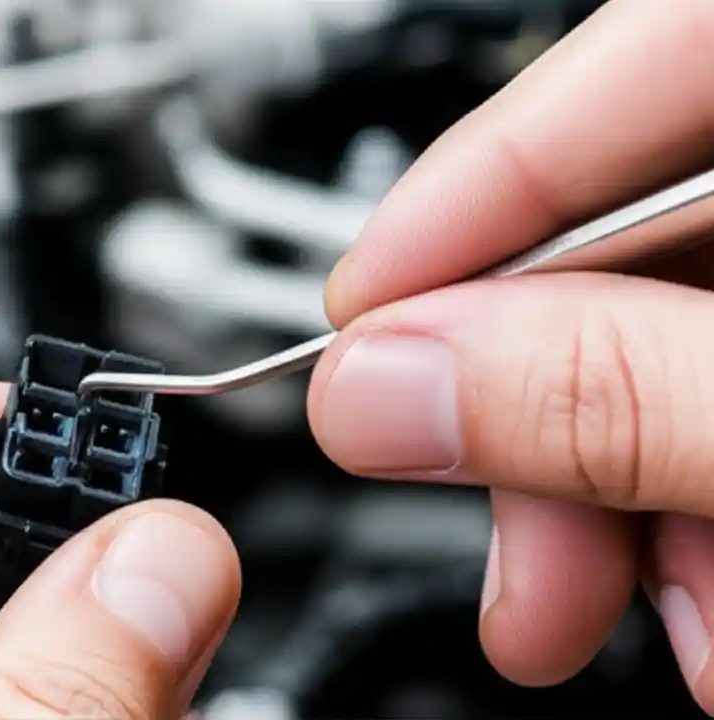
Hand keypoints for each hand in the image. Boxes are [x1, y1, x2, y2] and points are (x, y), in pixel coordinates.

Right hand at [306, 0, 713, 710]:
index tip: (361, 313)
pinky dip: (697, 515)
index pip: (659, 55)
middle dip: (543, 407)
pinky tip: (711, 612)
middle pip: (646, 237)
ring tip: (626, 619)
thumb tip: (384, 386)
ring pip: (682, 348)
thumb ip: (614, 398)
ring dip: (617, 497)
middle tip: (485, 525)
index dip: (482, 181)